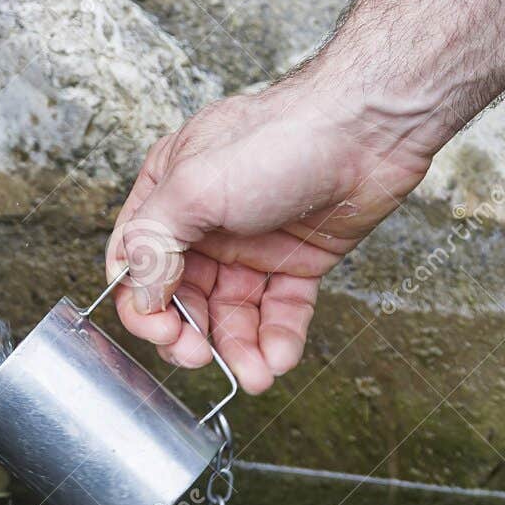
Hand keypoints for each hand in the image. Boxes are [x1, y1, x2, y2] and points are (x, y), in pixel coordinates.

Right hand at [106, 74, 432, 393]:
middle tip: (202, 359)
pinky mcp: (295, 262)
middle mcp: (205, 224)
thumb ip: (154, 241)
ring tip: (254, 376)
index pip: (134, 264)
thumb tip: (138, 294)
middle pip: (182, 299)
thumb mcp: (195, 186)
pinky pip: (278, 312)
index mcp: (168, 195)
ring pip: (231, 314)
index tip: (163, 332)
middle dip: (191, 336)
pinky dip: (278, 338)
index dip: (142, 305)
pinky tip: (279, 357)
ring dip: (239, 350)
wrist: (370, 128)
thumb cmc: (282, 136)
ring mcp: (250, 245)